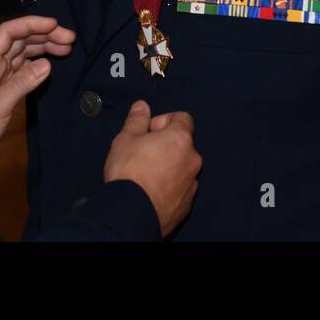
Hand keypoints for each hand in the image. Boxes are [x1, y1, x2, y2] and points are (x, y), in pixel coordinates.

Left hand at [0, 16, 73, 176]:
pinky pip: (22, 69)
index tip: (55, 24)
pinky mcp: (2, 90)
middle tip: (70, 38)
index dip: (32, 25)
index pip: (9, 32)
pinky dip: (37, 65)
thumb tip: (47, 64)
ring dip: (43, 48)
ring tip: (66, 48)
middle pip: (19, 41)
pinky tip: (50, 65)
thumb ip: (22, 83)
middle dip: (44, 36)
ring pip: (23, 54)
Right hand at [103, 100, 200, 237]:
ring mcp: (192, 184)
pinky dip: (169, 185)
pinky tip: (151, 191)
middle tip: (143, 153)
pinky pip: (180, 187)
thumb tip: (142, 106)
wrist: (131, 213)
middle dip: (165, 144)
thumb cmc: (129, 171)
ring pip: (182, 167)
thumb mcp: (126, 139)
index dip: (164, 121)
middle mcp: (192, 160)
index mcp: (181, 139)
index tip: (148, 131)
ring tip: (145, 175)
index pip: (182, 118)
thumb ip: (137, 120)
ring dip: (168, 165)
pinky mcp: (187, 204)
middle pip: (182, 143)